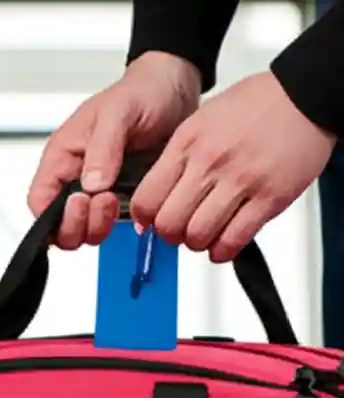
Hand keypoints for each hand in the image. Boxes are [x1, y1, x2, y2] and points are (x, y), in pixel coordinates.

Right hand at [28, 51, 201, 249]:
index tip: (81, 202)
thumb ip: (102, 149)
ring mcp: (99, 192)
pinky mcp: (124, 199)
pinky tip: (137, 210)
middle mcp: (75, 179)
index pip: (39, 201)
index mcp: (62, 157)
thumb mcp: (118, 112)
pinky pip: (115, 224)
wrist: (175, 90)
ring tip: (119, 201)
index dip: (54, 214)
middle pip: (59, 224)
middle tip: (106, 202)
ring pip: (86, 230)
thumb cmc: (141, 93)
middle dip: (79, 224)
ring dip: (100, 226)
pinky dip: (124, 226)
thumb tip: (91, 185)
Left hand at [130, 71, 336, 261]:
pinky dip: (223, 250)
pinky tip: (222, 245)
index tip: (151, 221)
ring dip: (197, 243)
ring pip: (199, 235)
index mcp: (187, 144)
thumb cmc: (254, 106)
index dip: (145, 218)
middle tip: (178, 231)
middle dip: (170, 235)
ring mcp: (241, 181)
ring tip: (203, 235)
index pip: (146, 199)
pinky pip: (235, 238)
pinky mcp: (271, 197)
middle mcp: (210, 163)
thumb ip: (174, 159)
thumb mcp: (199, 122)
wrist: (304, 95)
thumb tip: (153, 198)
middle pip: (169, 223)